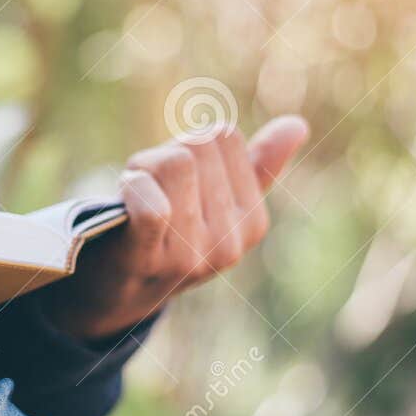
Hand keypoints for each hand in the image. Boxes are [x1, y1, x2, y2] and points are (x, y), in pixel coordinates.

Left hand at [41, 116, 309, 341]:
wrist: (117, 290)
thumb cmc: (168, 234)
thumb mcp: (219, 204)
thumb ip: (258, 165)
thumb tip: (298, 125)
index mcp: (253, 224)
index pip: (225, 137)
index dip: (191, 144)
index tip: (177, 180)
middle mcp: (229, 243)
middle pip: (198, 145)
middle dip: (164, 154)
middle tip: (149, 188)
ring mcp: (190, 254)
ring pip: (175, 163)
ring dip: (142, 167)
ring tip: (134, 195)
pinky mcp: (146, 259)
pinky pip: (153, 206)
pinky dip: (134, 187)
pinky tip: (125, 195)